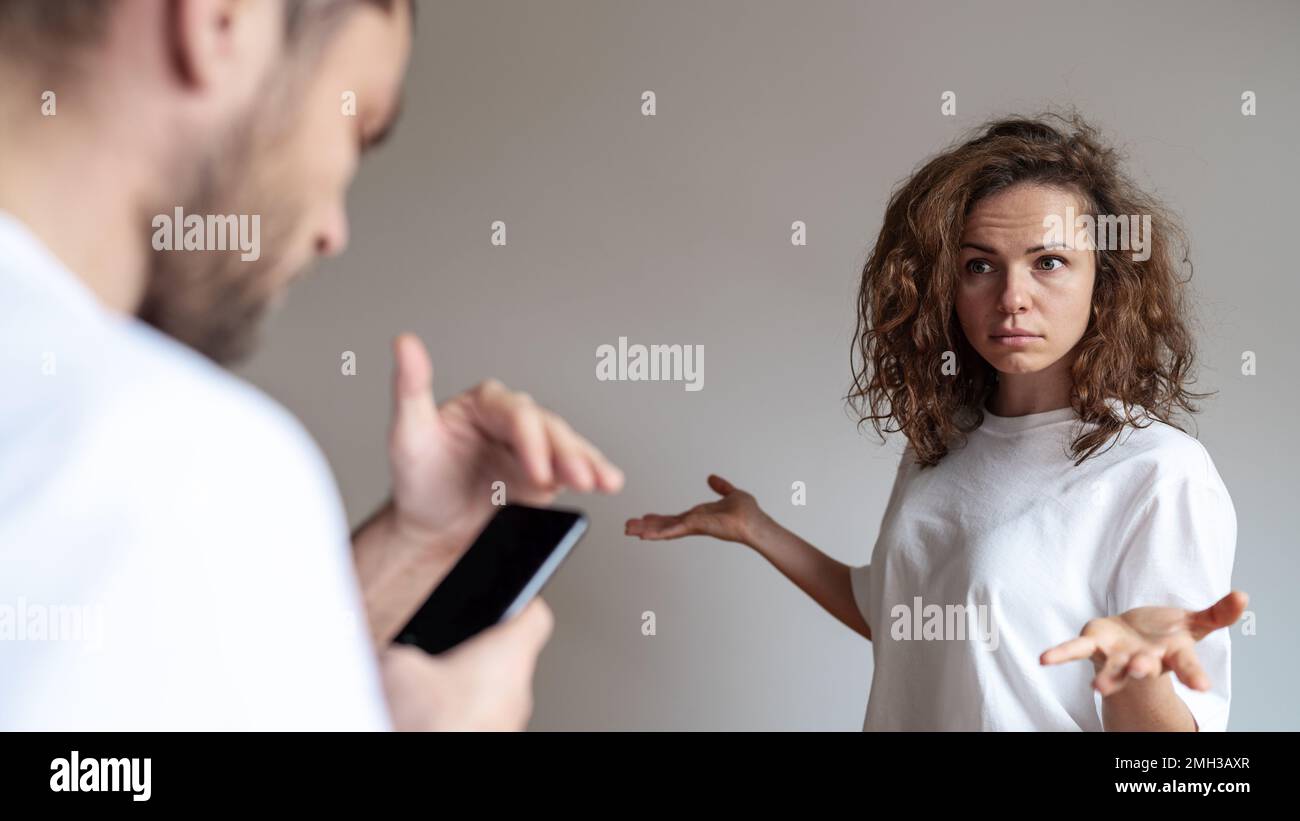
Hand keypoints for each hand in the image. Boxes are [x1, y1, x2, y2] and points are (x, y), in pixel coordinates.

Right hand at [379, 598, 553, 730]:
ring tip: (424, 696)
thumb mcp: (396, 665)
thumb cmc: (422, 722)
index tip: (504, 601)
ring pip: (492, 699)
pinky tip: (426, 723)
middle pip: (507, 662)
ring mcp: (508, 729)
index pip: (535, 617)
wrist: (415, 755)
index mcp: (506, 659)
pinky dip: (458, 721)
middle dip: (475, 656)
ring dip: (464, 694)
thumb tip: (400, 651)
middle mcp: (518, 696)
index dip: (517, 605)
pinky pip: (479, 724)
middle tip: (440, 655)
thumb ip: (408, 647)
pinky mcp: (495, 745)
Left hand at [388, 333, 623, 548]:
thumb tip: (405, 343)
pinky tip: (609, 481)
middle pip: (548, 429)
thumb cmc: (418, 479)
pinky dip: (594, 473)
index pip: (515, 414)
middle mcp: (512, 420)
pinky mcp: (546, 473)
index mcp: (483, 403)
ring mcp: (532, 447)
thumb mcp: (407, 433)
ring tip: (603, 481)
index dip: (531, 440)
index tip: (536, 470)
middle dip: (567, 454)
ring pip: (566, 447)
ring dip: (587, 462)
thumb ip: (410, 388)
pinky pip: (575, 469)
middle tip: (580, 478)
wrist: (433, 528)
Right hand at [624, 474, 764, 545]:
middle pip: (665, 525)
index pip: (674, 518)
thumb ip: (721, 487)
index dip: (659, 519)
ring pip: (665, 528)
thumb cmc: (748, 513)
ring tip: (628, 531)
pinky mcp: (696, 526)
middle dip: (646, 526)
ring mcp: (694, 526)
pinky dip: (658, 532)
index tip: (645, 518)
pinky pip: (674, 529)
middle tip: (627, 528)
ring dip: (646, 530)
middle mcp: (694, 523)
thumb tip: (711, 478)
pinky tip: (645, 535)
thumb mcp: (731, 494)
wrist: (755, 522)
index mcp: (699, 516)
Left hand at [1040, 591, 1247, 696]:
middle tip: (1139, 673)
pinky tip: (1044, 660)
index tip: (1203, 687)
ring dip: (1108, 678)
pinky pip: (1075, 651)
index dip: (1194, 674)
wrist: (1134, 638)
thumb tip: (1244, 595)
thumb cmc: (1166, 633)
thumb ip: (1218, 613)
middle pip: (1144, 667)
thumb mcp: (1194, 623)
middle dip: (1141, 671)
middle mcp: (1144, 660)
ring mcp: (1117, 657)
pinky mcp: (1094, 645)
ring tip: (1097, 690)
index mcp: (1171, 653)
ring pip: (1112, 667)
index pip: (1186, 664)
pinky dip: (1060, 654)